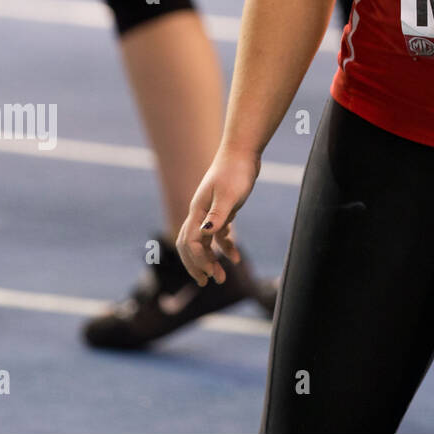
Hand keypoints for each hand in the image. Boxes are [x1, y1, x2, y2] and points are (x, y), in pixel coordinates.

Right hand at [177, 146, 261, 285]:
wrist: (243, 151)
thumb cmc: (236, 171)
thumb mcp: (230, 194)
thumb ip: (218, 215)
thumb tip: (206, 235)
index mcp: (197, 212)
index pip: (190, 243)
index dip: (198, 260)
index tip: (210, 273)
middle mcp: (200, 214)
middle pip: (190, 246)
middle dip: (196, 265)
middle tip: (206, 282)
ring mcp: (210, 212)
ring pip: (204, 243)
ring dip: (210, 260)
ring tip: (220, 277)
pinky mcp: (223, 210)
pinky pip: (219, 234)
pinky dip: (226, 246)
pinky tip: (235, 258)